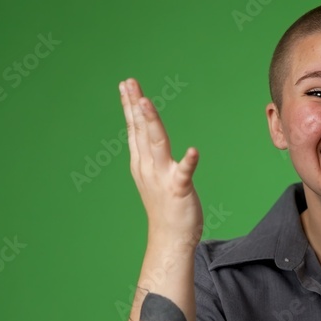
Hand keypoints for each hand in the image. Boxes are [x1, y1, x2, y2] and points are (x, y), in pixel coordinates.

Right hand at [119, 78, 202, 248]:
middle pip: (141, 130)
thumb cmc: (164, 205)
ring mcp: (162, 178)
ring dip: (151, 123)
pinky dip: (189, 162)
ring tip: (146, 102)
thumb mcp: (152, 174)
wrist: (170, 237)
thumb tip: (145, 130)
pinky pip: (184, 174)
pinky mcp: (179, 190)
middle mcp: (148, 167)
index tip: (126, 84)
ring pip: (156, 144)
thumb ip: (149, 152)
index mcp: (142, 162)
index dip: (130, 106)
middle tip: (130, 82)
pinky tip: (194, 151)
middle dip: (135, 105)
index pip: (134, 128)